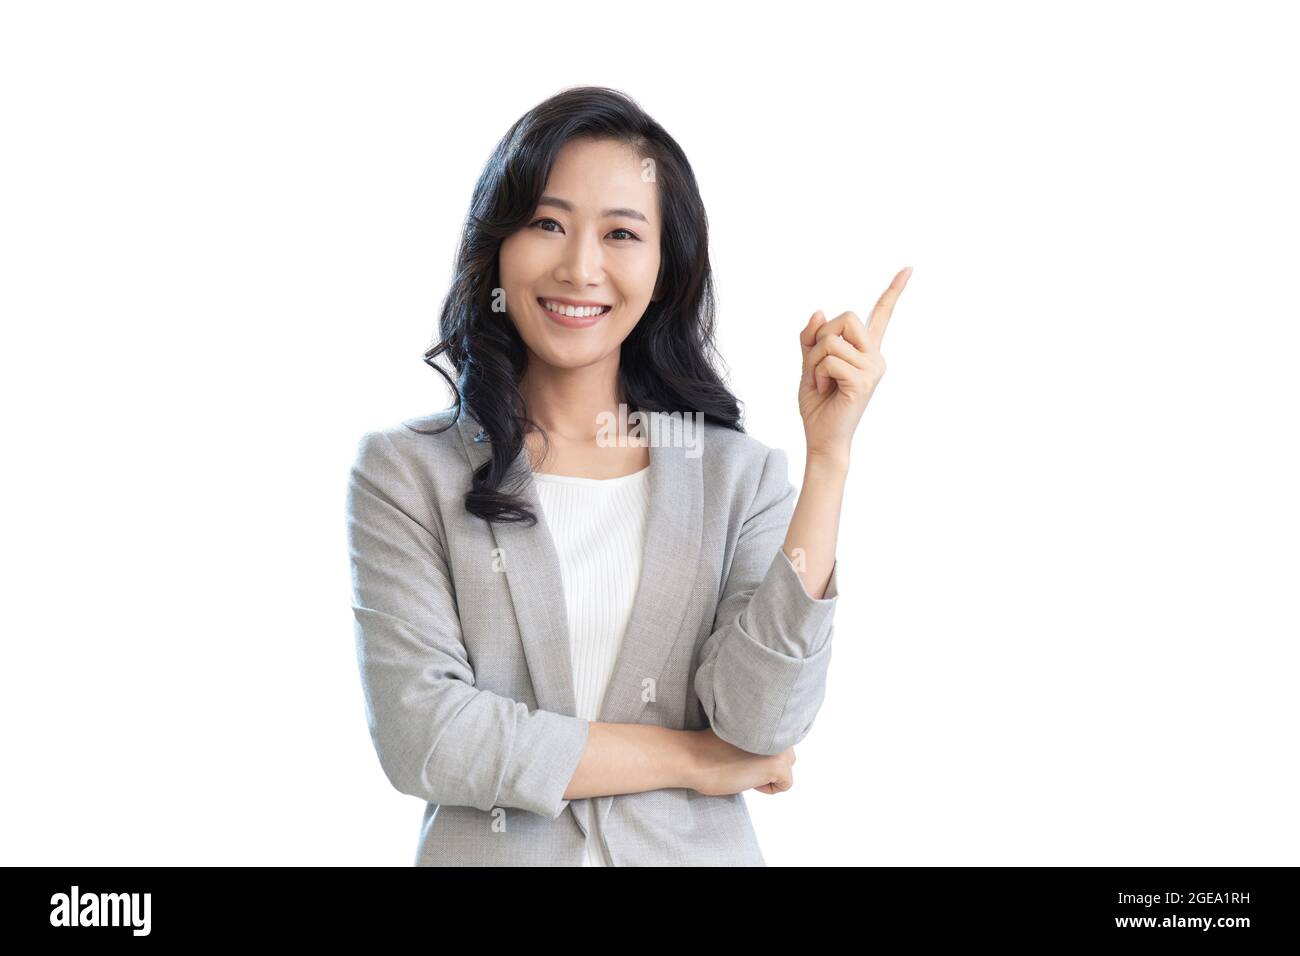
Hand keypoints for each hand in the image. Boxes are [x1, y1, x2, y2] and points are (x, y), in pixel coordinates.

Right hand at [685, 728, 797, 795]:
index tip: (741, 753)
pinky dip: (767, 788)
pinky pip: (785, 784)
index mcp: (766, 716)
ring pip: (787, 768)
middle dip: (767, 764)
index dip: (760, 753)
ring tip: (744, 768)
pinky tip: (746, 778)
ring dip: (768, 774)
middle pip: (786, 755)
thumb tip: (771, 750)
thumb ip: (759, 735)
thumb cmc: (709, 749)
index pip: (778, 740)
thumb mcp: (741, 735)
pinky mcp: (778, 765)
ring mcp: (780, 746)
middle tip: (741, 762)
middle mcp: (777, 728)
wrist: (693, 758)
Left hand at [799, 266, 912, 460]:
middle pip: (846, 317)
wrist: (822, 438)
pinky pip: (830, 360)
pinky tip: (824, 390)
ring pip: (832, 341)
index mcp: (865, 350)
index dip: (893, 291)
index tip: (909, 268)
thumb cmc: (819, 404)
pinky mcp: (864, 381)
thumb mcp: (809, 364)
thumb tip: (818, 311)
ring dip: (814, 361)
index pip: (881, 315)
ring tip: (822, 382)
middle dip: (821, 337)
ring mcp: (873, 368)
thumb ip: (812, 338)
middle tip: (819, 366)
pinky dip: (817, 374)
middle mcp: (875, 356)